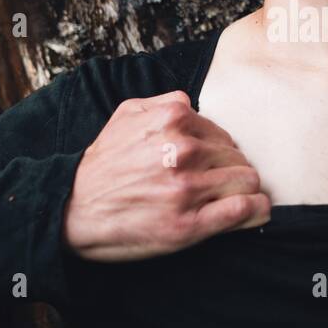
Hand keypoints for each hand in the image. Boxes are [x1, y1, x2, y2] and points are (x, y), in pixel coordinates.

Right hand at [61, 90, 270, 261]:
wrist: (71, 209)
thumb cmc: (102, 166)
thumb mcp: (126, 115)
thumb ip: (165, 103)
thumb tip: (194, 106)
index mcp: (173, 119)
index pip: (226, 136)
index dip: (221, 155)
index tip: (213, 168)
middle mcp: (183, 150)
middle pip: (240, 158)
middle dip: (233, 172)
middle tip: (217, 187)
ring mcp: (188, 188)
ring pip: (249, 181)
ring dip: (245, 191)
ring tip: (233, 200)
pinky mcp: (190, 224)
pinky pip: (245, 210)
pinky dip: (255, 212)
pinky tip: (253, 213)